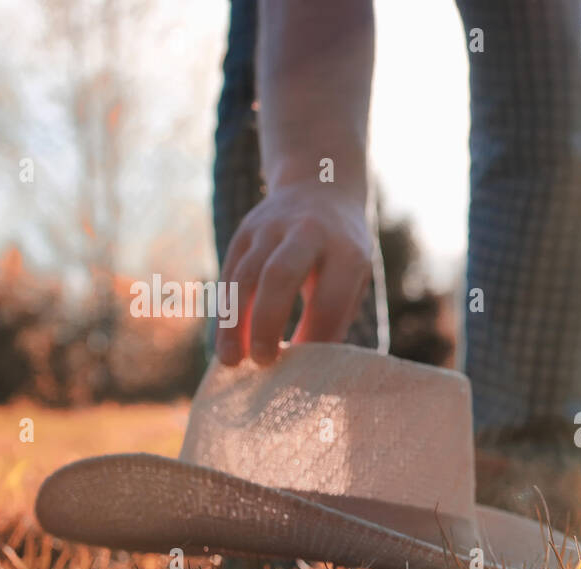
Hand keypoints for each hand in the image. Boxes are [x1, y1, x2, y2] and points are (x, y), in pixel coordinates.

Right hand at [218, 183, 371, 365]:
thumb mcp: (355, 276)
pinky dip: (226, 311)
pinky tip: (225, 341)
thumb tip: (311, 366)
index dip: (315, 336)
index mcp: (346, 250)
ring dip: (235, 322)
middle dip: (267, 322)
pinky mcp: (244, 232)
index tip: (306, 368)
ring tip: (232, 361)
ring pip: (244, 276)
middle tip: (264, 362)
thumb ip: (336, 313)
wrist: (320, 188)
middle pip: (279, 276)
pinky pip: (230, 274)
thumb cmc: (343, 251)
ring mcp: (270, 228)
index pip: (328, 298)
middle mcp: (307, 232)